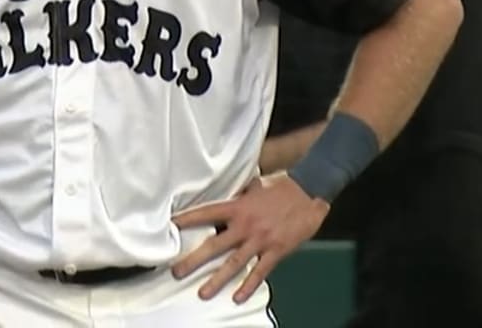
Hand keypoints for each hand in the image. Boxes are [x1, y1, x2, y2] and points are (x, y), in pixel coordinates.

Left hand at [170, 174, 329, 303]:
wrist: (310, 191)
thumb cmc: (283, 187)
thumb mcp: (256, 186)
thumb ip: (240, 194)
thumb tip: (229, 192)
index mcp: (238, 207)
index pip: (206, 213)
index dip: (188, 220)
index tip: (171, 226)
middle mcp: (245, 225)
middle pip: (214, 245)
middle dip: (194, 260)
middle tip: (177, 271)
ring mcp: (260, 240)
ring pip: (234, 263)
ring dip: (217, 279)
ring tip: (202, 293)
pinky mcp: (276, 251)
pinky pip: (259, 272)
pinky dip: (249, 285)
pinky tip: (238, 297)